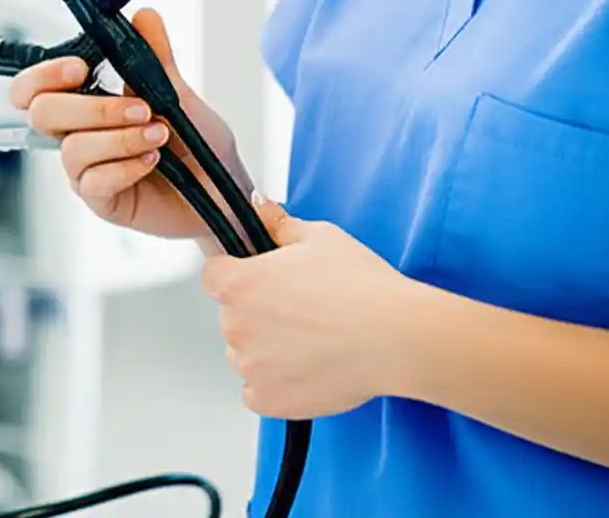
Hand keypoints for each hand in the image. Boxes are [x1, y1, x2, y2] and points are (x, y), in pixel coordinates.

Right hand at [9, 8, 247, 241]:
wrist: (223, 189)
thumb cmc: (198, 144)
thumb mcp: (179, 94)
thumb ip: (157, 57)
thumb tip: (144, 17)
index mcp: (87, 103)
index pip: (35, 88)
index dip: (44, 75)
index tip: (80, 68)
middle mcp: (80, 135)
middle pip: (43, 114)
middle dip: (93, 107)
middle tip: (140, 108)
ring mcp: (87, 170)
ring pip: (73, 149)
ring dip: (119, 138)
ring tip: (158, 136)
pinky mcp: (101, 200)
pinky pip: (94, 182)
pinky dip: (126, 166)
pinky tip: (152, 160)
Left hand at [202, 196, 417, 418]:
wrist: (395, 338)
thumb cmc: (361, 287)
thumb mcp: (320, 237)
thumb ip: (278, 224)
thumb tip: (258, 209)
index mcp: (240, 284)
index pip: (213, 276)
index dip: (236, 273)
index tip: (259, 278)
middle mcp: (235, 326)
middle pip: (231, 316)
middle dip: (257, 312)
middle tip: (300, 309)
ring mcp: (250, 367)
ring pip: (245, 354)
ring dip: (266, 348)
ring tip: (311, 340)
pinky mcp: (268, 400)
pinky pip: (256, 391)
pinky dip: (275, 383)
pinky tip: (307, 368)